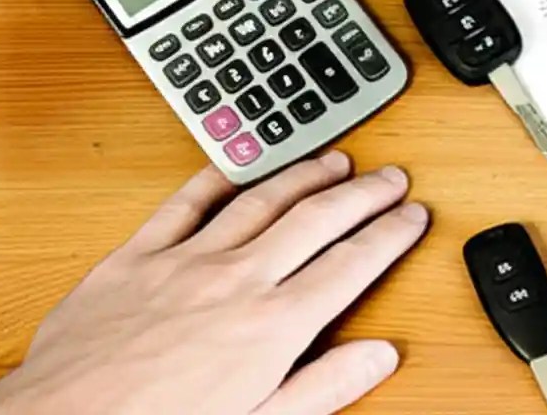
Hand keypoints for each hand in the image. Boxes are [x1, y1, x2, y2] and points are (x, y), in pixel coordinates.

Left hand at [0, 152, 429, 414]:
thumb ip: (323, 388)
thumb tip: (379, 355)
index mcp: (272, 327)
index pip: (352, 264)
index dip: (390, 234)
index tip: (412, 215)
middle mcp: (235, 282)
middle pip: (316, 220)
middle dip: (362, 194)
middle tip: (390, 176)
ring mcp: (184, 264)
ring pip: (259, 202)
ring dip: (303, 176)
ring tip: (334, 159)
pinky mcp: (134, 260)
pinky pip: (181, 206)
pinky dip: (214, 180)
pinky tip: (236, 168)